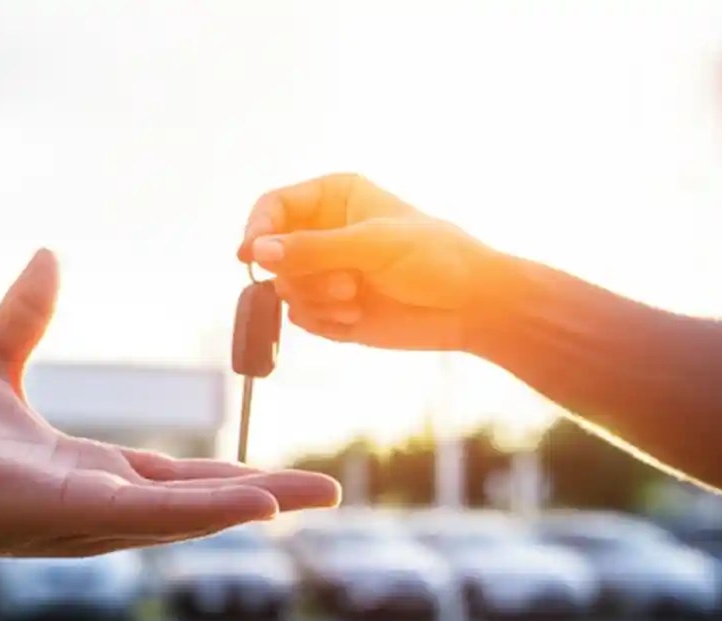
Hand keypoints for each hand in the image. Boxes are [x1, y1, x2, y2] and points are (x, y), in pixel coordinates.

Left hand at [0, 249, 339, 564]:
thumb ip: (27, 313)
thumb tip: (48, 257)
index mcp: (84, 471)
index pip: (171, 474)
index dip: (223, 474)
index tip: (268, 473)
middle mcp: (95, 504)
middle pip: (197, 500)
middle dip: (261, 497)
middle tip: (325, 493)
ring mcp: (88, 515)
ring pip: (189, 513)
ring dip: (253, 504)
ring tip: (315, 498)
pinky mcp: (73, 514)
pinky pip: (154, 513)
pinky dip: (210, 510)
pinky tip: (260, 505)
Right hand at [238, 173, 490, 350]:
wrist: (469, 306)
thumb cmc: (433, 258)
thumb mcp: (372, 244)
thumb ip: (312, 248)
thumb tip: (256, 252)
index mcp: (333, 198)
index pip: (273, 207)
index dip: (259, 229)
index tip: (252, 256)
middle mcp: (322, 232)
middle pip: (272, 253)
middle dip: (301, 273)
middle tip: (343, 281)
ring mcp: (324, 272)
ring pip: (284, 289)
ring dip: (317, 299)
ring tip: (356, 297)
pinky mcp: (330, 308)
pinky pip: (300, 317)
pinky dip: (325, 321)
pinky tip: (357, 316)